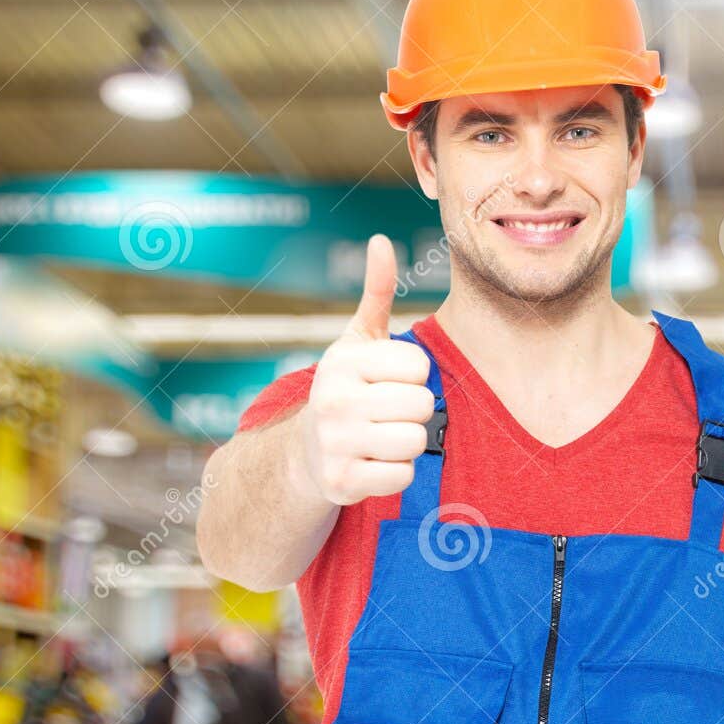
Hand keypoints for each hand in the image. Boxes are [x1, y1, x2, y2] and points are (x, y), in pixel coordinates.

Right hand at [294, 235, 435, 506]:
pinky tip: (375, 463)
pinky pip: (402, 476)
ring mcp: (335, 444)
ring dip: (408, 443)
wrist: (304, 453)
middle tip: (388, 413)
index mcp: (343, 362)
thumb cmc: (345, 389)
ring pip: (414, 442)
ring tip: (383, 437)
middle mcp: (334, 401)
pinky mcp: (341, 482)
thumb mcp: (356, 341)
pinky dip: (396, 473)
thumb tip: (381, 241)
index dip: (412, 376)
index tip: (387, 381)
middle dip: (413, 411)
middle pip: (420, 405)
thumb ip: (375, 293)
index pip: (418, 367)